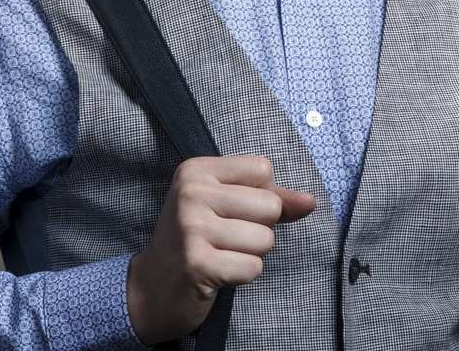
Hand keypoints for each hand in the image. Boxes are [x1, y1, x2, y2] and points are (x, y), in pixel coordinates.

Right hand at [126, 154, 316, 345]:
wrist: (148, 289)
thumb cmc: (194, 241)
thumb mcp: (226, 206)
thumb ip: (272, 198)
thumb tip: (311, 201)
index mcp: (196, 170)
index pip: (263, 169)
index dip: (260, 195)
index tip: (231, 211)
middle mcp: (191, 193)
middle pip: (270, 205)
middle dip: (259, 229)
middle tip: (225, 238)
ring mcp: (192, 228)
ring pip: (265, 239)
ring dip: (250, 254)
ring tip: (220, 255)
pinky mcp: (197, 263)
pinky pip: (253, 267)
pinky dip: (242, 275)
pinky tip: (217, 272)